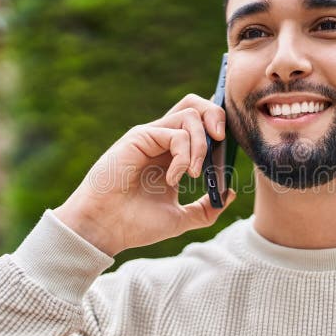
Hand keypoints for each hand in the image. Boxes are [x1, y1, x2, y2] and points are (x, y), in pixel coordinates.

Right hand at [53, 94, 235, 255]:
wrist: (104, 230)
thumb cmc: (135, 225)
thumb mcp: (180, 219)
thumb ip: (206, 208)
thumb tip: (230, 194)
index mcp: (172, 155)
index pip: (200, 124)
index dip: (219, 125)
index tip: (230, 144)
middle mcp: (162, 141)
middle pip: (195, 105)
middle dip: (217, 115)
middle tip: (221, 141)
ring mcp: (151, 137)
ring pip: (190, 114)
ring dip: (202, 144)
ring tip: (195, 173)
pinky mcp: (140, 137)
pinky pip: (175, 133)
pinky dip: (184, 155)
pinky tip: (175, 178)